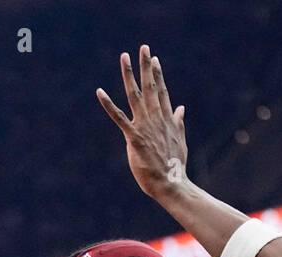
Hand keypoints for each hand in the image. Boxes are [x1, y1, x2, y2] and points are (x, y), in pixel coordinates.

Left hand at [97, 45, 189, 199]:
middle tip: (143, 47)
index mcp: (166, 120)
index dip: (158, 75)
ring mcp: (145, 127)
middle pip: (150, 87)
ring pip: (135, 96)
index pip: (162, 92)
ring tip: (125, 57)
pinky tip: (99, 92)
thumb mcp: (180, 141)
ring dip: (129, 75)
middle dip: (146, 66)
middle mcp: (156, 119)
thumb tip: (181, 108)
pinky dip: (108, 104)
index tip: (154, 59)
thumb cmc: (175, 167)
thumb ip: (178, 122)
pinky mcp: (133, 138)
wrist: (171, 184)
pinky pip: (118, 117)